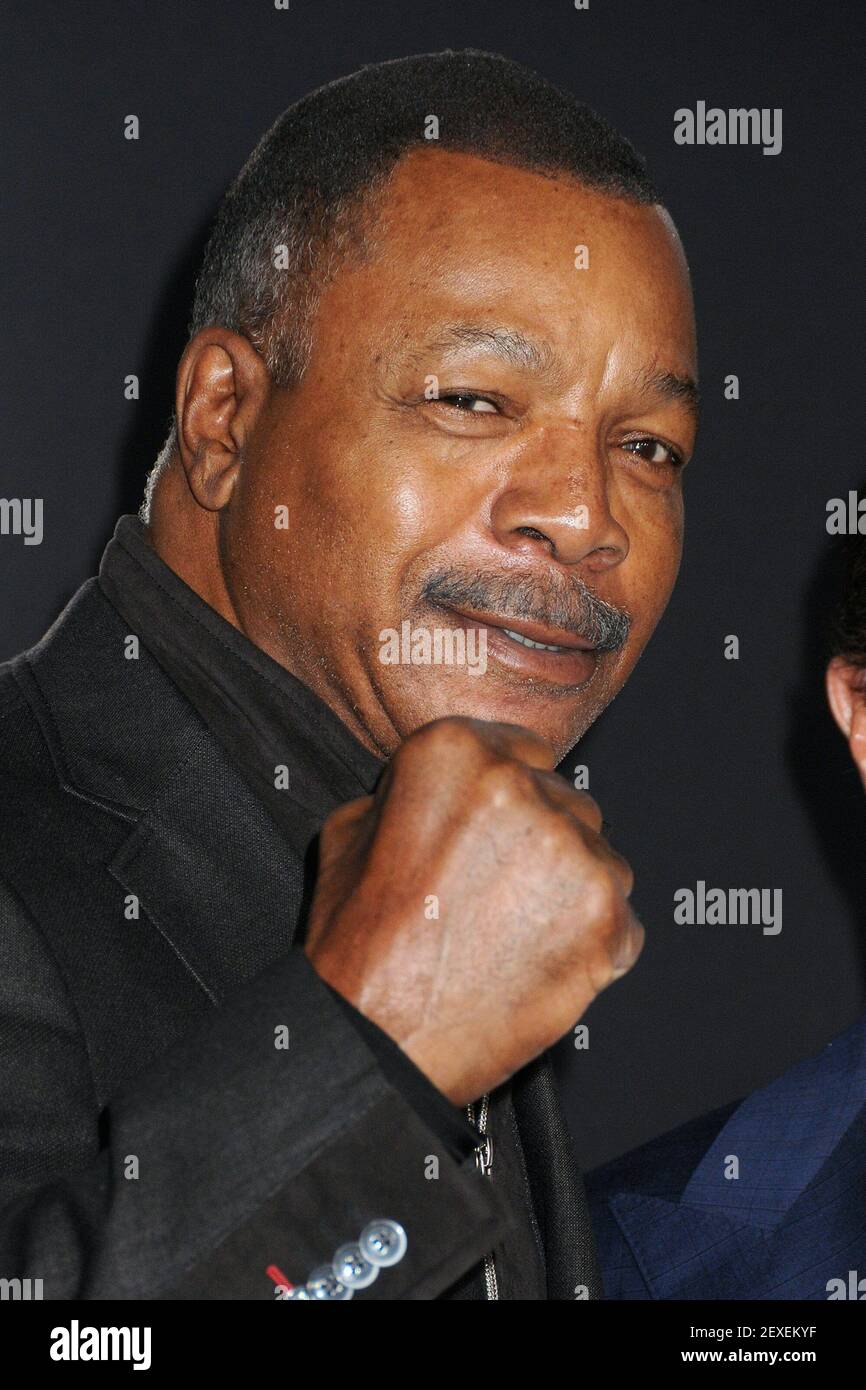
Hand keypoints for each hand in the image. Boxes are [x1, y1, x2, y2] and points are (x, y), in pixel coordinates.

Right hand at [305, 716, 641, 1103]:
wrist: (376, 1041)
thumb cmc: (356, 945)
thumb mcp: (348, 832)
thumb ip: (411, 791)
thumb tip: (452, 789)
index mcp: (456, 751)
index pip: (522, 750)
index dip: (509, 796)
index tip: (497, 831)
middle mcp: (522, 787)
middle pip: (566, 802)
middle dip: (541, 843)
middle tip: (497, 894)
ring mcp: (573, 853)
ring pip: (600, 856)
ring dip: (571, 889)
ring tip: (515, 935)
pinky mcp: (607, 917)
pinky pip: (622, 918)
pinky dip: (592, 943)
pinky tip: (540, 963)